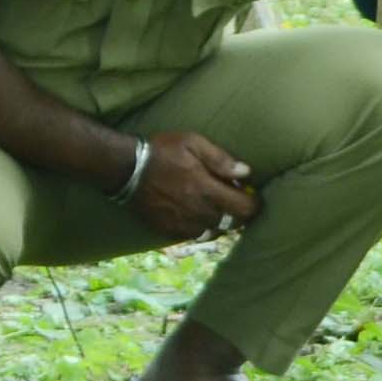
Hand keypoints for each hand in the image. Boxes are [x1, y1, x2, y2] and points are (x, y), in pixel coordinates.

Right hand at [132, 131, 260, 242]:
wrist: (126, 168)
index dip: (254, 204)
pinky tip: (197, 215)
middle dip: (239, 214)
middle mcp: (199, 213)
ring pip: (214, 232)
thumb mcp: (194, 144)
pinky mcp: (169, 231)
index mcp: (208, 192)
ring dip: (220, 223)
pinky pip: (193, 236)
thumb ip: (221, 160)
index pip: (245, 209)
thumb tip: (246, 173)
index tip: (253, 196)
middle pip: (233, 224)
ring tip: (216, 209)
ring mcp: (183, 225)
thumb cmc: (162, 152)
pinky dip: (200, 228)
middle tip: (236, 202)